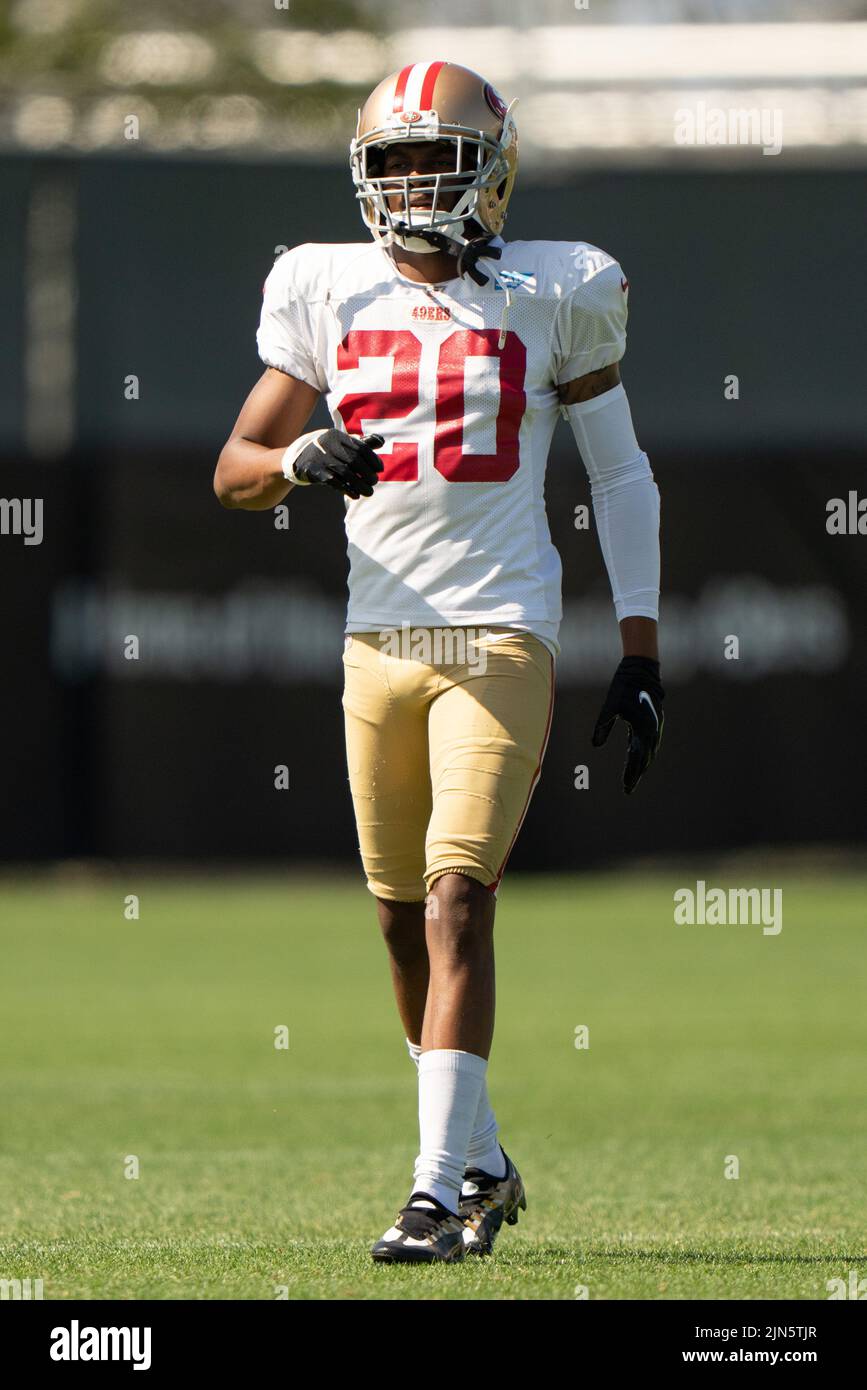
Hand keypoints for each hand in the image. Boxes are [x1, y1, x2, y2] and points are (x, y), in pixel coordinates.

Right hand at [293, 430, 383, 498]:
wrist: (299, 458)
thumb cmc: (327, 451)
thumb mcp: (341, 444)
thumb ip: (361, 444)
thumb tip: (381, 441)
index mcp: (337, 436)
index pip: (359, 447)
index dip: (372, 459)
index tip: (380, 469)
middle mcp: (328, 444)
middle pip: (353, 460)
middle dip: (367, 473)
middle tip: (375, 482)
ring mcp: (321, 458)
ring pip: (345, 472)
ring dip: (360, 484)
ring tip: (369, 492)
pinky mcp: (315, 471)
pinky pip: (334, 482)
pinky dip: (347, 489)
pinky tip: (355, 495)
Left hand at [592, 656, 664, 794]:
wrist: (641, 670)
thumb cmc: (624, 687)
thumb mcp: (610, 707)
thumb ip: (603, 726)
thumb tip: (595, 745)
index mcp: (642, 729)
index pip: (636, 758)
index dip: (631, 774)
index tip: (626, 788)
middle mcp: (652, 730)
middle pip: (645, 759)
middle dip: (636, 774)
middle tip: (628, 788)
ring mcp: (655, 726)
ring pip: (649, 751)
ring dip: (642, 764)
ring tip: (634, 777)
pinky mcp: (653, 721)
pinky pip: (650, 742)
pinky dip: (644, 752)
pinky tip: (637, 756)